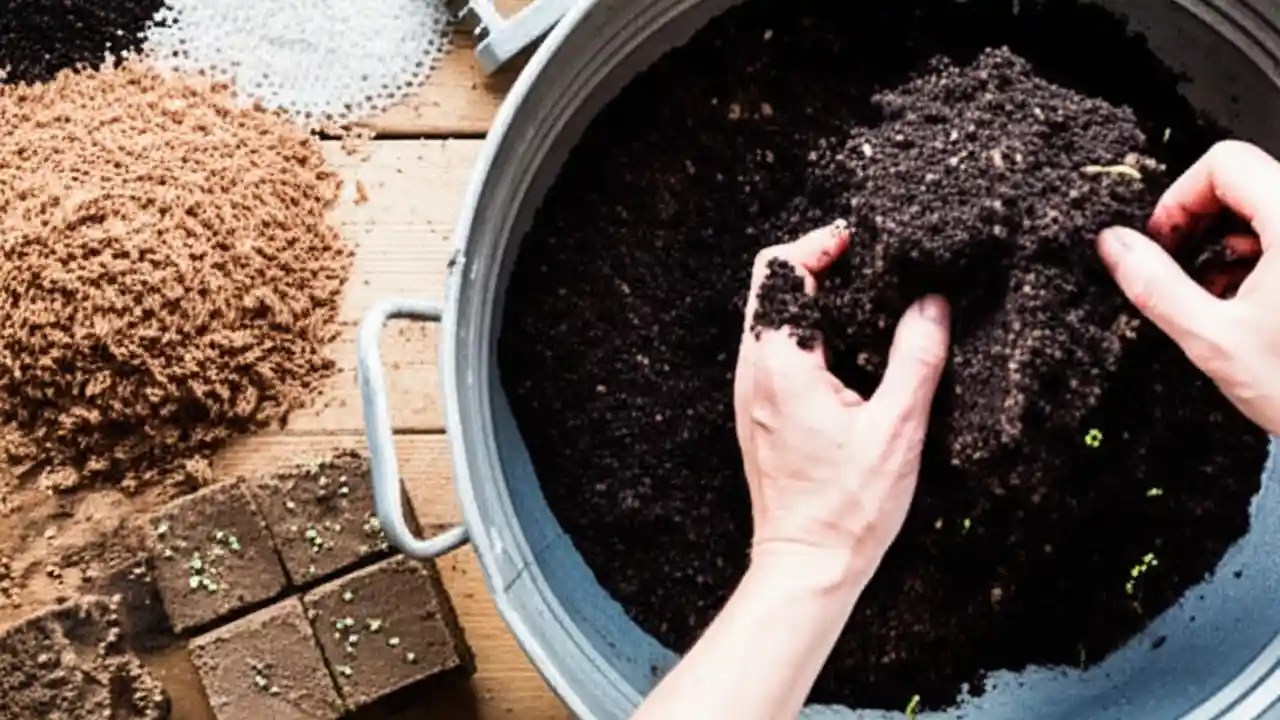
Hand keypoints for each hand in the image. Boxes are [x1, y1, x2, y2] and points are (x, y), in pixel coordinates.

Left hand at [735, 222, 950, 576]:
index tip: (862, 243)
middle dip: (817, 265)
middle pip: (769, 286)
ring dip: (813, 299)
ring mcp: (751, 393)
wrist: (807, 564)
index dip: (819, 244)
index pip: (778, 269)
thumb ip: (915, 357)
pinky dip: (807, 333)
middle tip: (870, 265)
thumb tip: (930, 302)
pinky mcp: (760, 413)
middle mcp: (753, 371)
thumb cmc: (848, 507)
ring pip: (771, 319)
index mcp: (780, 363)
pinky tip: (850, 349)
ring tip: (867, 300)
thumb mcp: (898, 428)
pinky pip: (775, 351)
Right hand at [1097, 140, 1279, 435]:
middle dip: (1203, 224)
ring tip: (1218, 298)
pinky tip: (1252, 306)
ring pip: (1270, 207)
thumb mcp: (1214, 339)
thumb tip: (1114, 245)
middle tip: (1180, 272)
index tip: (1163, 244)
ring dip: (1232, 243)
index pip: (1225, 162)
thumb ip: (1156, 285)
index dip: (1180, 199)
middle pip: (1247, 179)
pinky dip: (1264, 257)